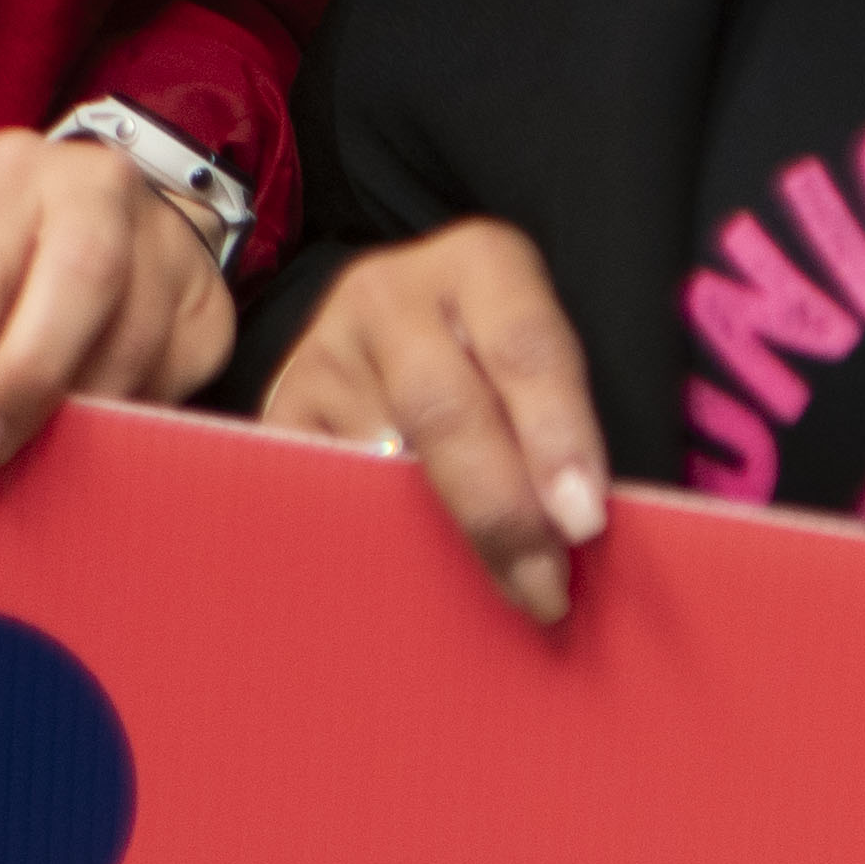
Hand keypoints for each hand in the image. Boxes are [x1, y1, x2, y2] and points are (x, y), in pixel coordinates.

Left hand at [0, 124, 242, 475]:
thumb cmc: (15, 249)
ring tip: (27, 470)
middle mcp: (100, 192)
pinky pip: (171, 384)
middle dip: (24, 377)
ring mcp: (168, 249)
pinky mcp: (208, 310)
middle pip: (80, 280)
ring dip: (75, 419)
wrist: (114, 214)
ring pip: (134, 344)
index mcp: (12, 175)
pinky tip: (85, 453)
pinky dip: (124, 429)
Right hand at [259, 219, 611, 623]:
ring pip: (382, 463)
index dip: (557, 439)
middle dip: (502, 513)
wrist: (395, 334)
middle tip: (544, 591)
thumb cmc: (496, 362)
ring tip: (488, 597)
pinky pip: (324, 492)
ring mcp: (325, 352)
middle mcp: (393, 295)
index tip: (583, 522)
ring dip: (439, 545)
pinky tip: (412, 585)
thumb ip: (566, 421)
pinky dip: (371, 545)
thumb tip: (583, 532)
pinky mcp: (281, 411)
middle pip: (446, 412)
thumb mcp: (540, 358)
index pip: (526, 350)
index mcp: (480, 266)